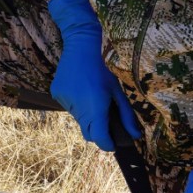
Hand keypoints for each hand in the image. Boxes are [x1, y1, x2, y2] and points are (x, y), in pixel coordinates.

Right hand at [48, 0, 140, 151]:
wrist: (80, 48)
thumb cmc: (102, 70)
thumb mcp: (118, 92)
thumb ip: (126, 116)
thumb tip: (136, 135)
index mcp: (96, 106)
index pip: (99, 138)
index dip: (107, 144)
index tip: (113, 144)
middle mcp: (79, 107)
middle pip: (89, 133)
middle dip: (98, 131)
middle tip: (105, 119)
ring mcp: (66, 102)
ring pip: (79, 120)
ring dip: (87, 116)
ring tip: (91, 97)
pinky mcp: (57, 95)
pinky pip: (70, 109)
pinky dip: (77, 106)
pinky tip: (80, 90)